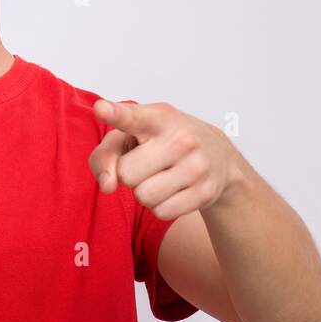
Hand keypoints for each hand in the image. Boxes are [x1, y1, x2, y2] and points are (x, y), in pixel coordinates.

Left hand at [88, 99, 240, 219]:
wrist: (219, 157)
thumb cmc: (163, 143)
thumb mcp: (132, 137)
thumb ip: (106, 155)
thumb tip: (108, 185)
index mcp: (158, 117)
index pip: (133, 117)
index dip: (116, 114)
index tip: (101, 109)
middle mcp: (181, 138)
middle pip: (126, 174)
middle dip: (129, 174)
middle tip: (148, 163)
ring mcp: (196, 165)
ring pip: (143, 196)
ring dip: (145, 192)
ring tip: (161, 176)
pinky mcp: (205, 192)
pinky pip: (161, 212)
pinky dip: (161, 206)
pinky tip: (174, 190)